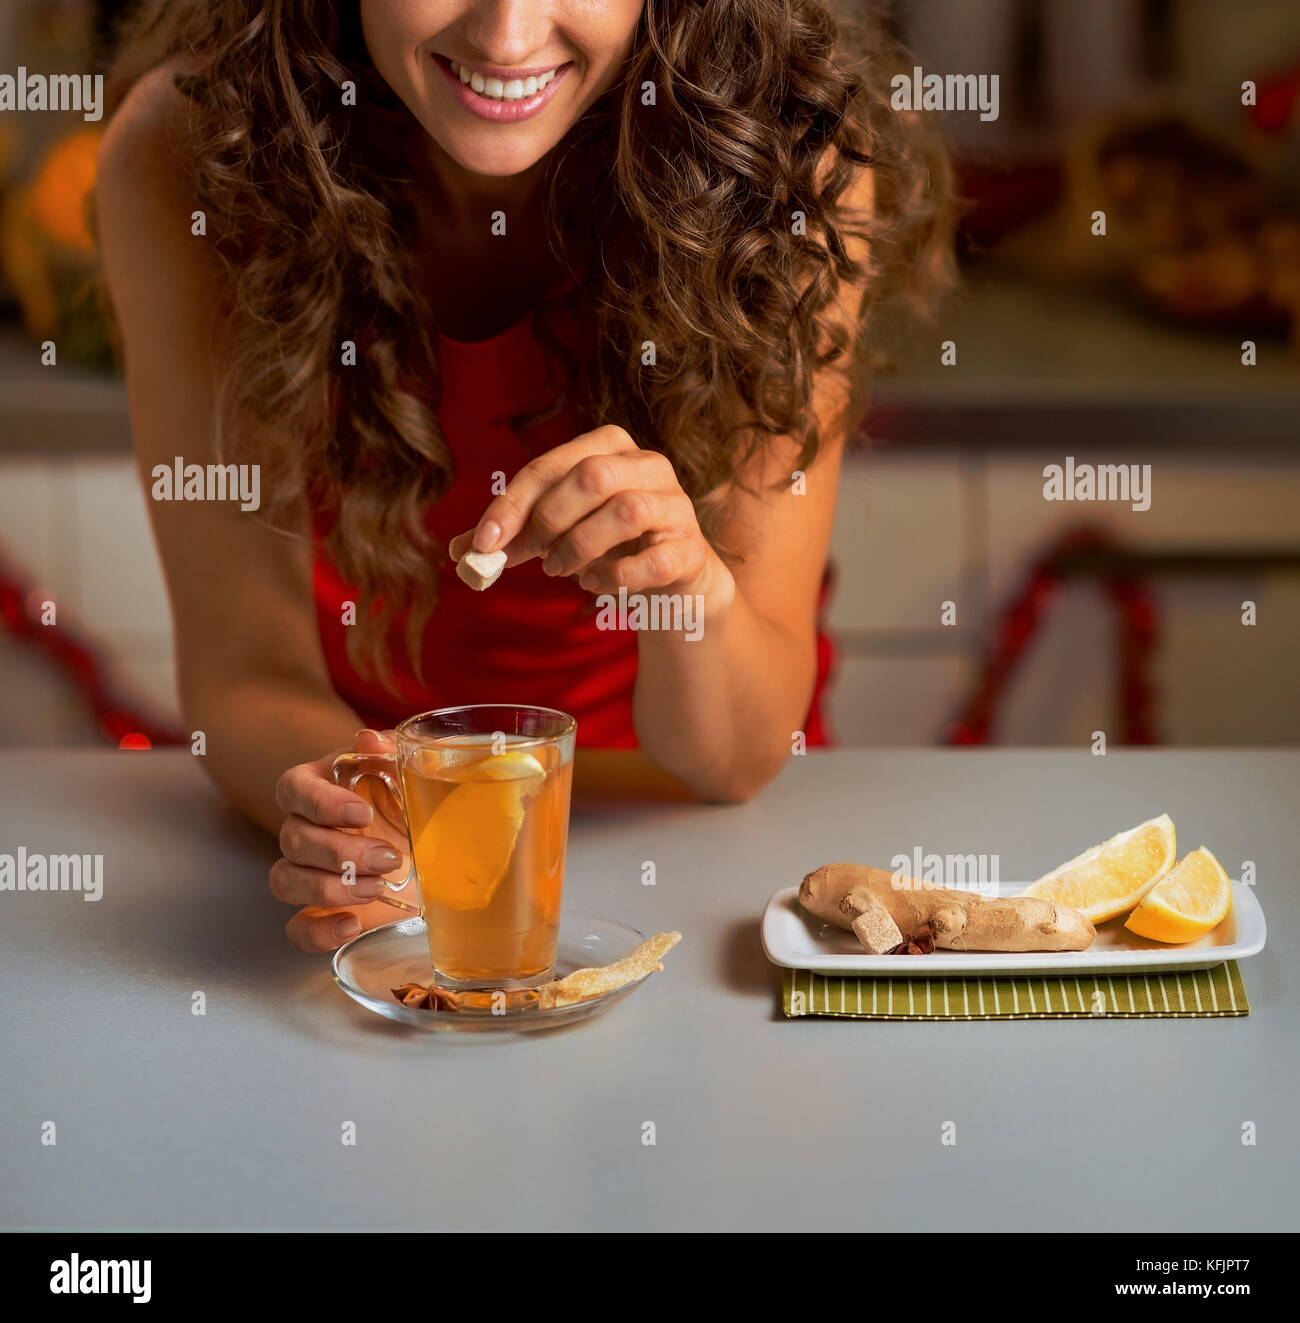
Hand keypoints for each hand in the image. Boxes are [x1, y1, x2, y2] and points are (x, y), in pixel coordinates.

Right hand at [271, 728, 411, 952]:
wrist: (431, 845)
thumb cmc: (412, 800)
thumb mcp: (411, 771)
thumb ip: (391, 751)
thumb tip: (368, 739)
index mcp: (319, 787)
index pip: (294, 789)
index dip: (321, 803)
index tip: (362, 813)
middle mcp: (305, 829)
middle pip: (292, 840)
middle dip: (339, 852)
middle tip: (389, 858)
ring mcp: (309, 873)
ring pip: (285, 881)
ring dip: (329, 888)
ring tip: (376, 888)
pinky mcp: (322, 913)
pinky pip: (297, 930)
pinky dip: (318, 932)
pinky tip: (350, 925)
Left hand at [448, 425, 734, 609]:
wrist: (673, 575)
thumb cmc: (608, 541)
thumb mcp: (559, 530)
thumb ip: (514, 536)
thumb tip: (458, 551)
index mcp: (609, 446)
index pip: (549, 466)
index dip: (512, 505)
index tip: (483, 542)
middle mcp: (648, 465)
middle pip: (592, 476)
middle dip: (551, 520)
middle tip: (535, 557)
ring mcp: (676, 505)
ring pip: (626, 512)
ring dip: (580, 548)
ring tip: (562, 570)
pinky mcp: (691, 548)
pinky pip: (653, 560)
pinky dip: (615, 577)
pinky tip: (595, 584)